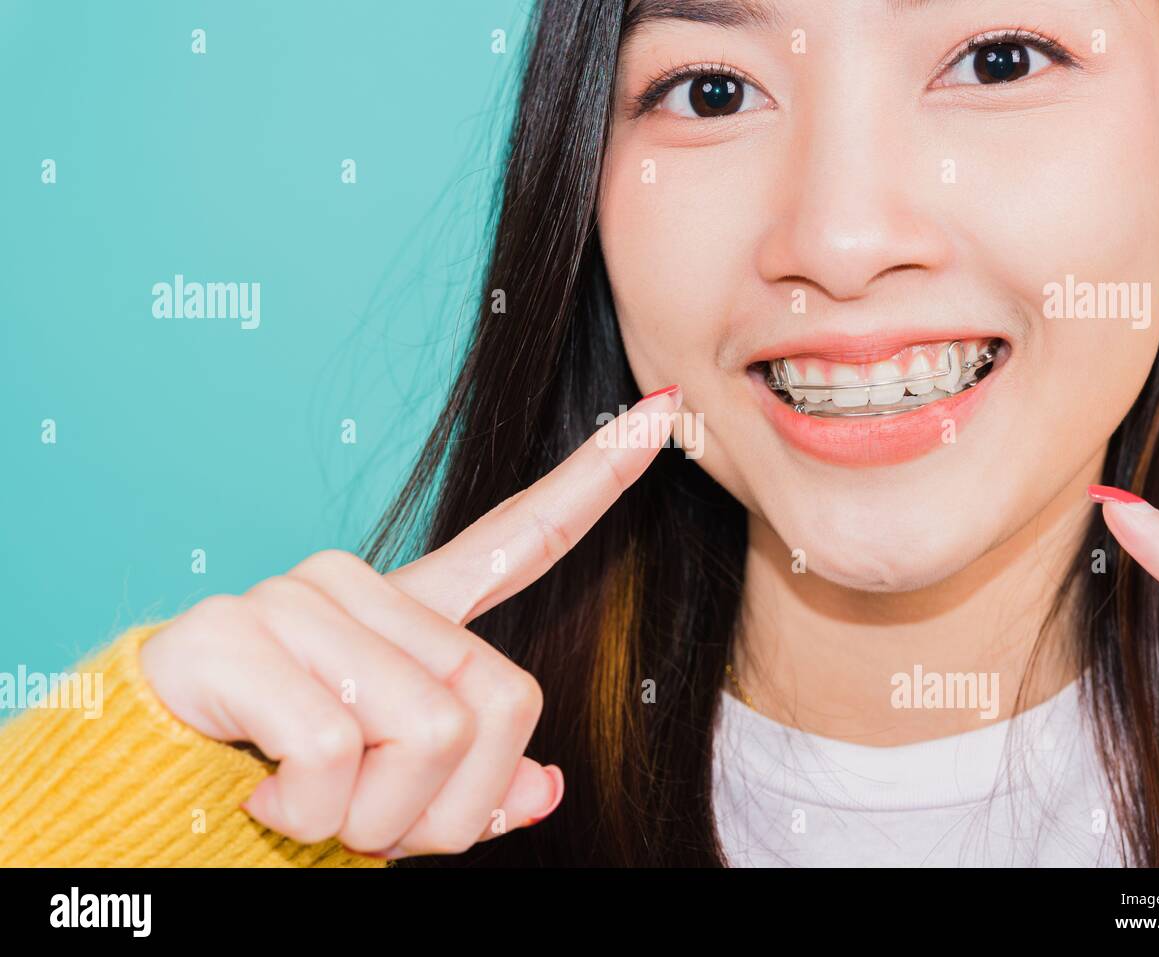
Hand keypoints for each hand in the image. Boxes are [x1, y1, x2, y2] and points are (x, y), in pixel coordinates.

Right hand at [139, 386, 682, 858]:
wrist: (145, 785)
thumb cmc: (278, 780)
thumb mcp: (392, 791)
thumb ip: (471, 782)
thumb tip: (547, 793)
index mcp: (409, 614)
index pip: (523, 538)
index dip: (599, 480)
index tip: (665, 412)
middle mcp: (362, 584)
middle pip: (497, 704)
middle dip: (446, 807)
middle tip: (366, 820)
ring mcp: (302, 598)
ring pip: (426, 735)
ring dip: (371, 818)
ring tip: (304, 804)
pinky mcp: (242, 630)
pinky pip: (337, 750)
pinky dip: (309, 809)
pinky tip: (263, 789)